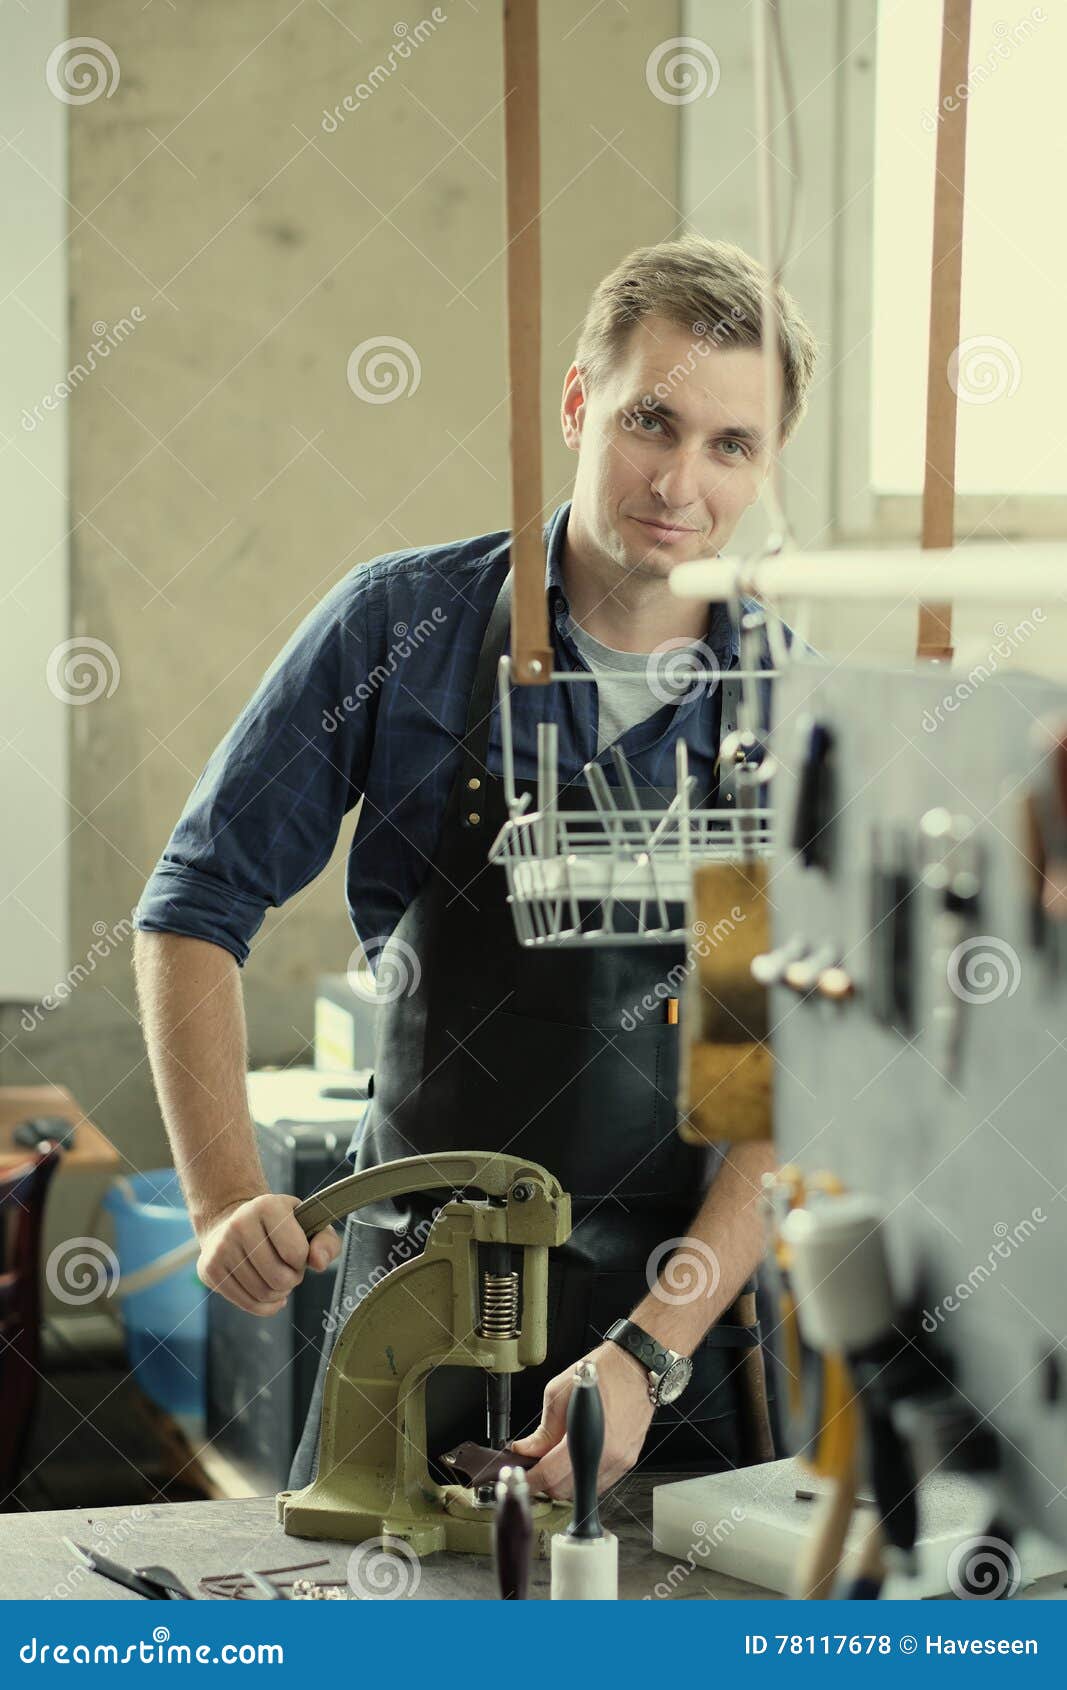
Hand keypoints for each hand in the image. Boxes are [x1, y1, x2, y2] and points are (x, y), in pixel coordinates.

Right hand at [196, 1193, 339, 1315]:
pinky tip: (267, 1294)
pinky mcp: (209, 1270)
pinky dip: (264, 1306)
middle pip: (279, 1278)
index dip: (303, 1260)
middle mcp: (239, 1224)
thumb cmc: (280, 1226)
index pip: (296, 1252)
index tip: (298, 1253)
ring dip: (278, 1293)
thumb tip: (318, 1263)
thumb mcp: (308, 1224)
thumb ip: (326, 1242)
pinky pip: (246, 1304)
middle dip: (291, 1280)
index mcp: (267, 1206)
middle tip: (288, 1269)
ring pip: (262, 1293)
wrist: (232, 1221)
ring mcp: (220, 1248)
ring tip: (276, 1277)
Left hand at [509, 1340, 654, 1499]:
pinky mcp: (627, 1462)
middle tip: (536, 1463)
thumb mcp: (558, 1394)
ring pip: (581, 1489)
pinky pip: (599, 1481)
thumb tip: (526, 1451)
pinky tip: (578, 1455)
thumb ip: (543, 1431)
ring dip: (565, 1481)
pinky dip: (583, 1475)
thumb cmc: (601, 1372)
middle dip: (545, 1481)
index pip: (549, 1476)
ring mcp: (619, 1462)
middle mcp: (606, 1456)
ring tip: (558, 1456)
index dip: (529, 1481)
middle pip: (564, 1491)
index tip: (519, 1478)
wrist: (635, 1367)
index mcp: (585, 1438)